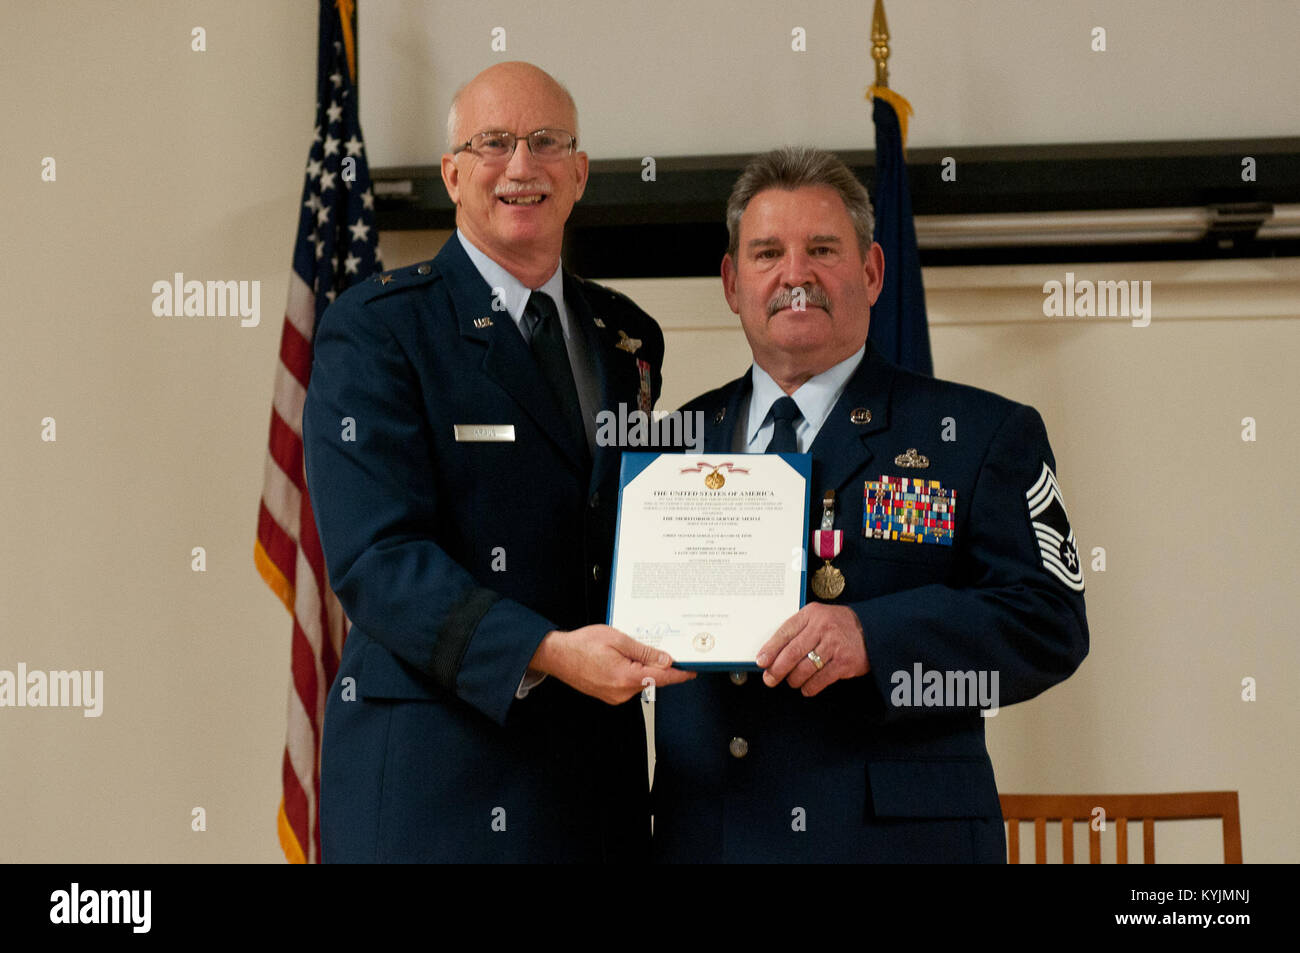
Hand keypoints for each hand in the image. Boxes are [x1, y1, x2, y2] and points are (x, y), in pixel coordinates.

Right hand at [529, 625, 694, 704]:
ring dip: (642, 667)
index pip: (662, 678)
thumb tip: (665, 660)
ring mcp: (615, 697)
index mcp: (625, 678)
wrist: (557, 655)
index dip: (680, 674)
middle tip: (655, 646)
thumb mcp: (618, 639)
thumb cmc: (582, 645)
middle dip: (658, 665)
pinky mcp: (610, 696)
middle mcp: (621, 692)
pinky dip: (631, 672)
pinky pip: (629, 684)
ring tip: (626, 649)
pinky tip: (621, 658)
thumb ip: (644, 652)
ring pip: (640, 681)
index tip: (692, 671)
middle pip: (652, 679)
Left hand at [755, 603, 868, 696]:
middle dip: (777, 669)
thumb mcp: (818, 618)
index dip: (770, 649)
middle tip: (770, 679)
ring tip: (792, 681)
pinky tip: (806, 687)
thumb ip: (798, 632)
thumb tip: (772, 655)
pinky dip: (810, 687)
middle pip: (792, 652)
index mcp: (811, 614)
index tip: (761, 661)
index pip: (785, 632)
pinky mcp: (845, 662)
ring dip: (794, 680)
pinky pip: (820, 680)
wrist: (873, 630)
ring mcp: (835, 645)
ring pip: (804, 668)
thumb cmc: (838, 626)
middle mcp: (823, 627)